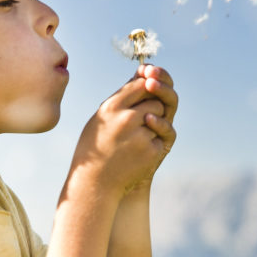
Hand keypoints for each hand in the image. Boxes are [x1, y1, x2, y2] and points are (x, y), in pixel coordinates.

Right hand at [69, 64, 177, 197]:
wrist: (94, 183)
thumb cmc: (96, 147)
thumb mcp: (101, 117)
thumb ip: (122, 96)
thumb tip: (142, 73)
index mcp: (112, 107)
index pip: (141, 84)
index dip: (146, 88)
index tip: (145, 94)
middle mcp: (127, 119)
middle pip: (156, 100)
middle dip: (153, 107)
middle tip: (140, 120)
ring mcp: (141, 135)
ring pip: (161, 117)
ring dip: (154, 124)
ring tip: (135, 136)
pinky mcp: (151, 151)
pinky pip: (162, 137)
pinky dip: (154, 142)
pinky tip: (137, 152)